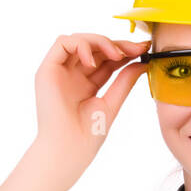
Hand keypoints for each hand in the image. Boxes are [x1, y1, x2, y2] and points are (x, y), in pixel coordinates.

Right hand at [31, 33, 149, 189]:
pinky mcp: (47, 70)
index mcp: (86, 84)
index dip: (124, 51)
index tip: (143, 50)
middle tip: (136, 49)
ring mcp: (59, 71)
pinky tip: (93, 61)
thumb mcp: (112, 102)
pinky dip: (81, 45)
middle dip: (117, 44)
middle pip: (94, 47)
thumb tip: (142, 62)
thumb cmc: (87, 135)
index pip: (106, 59)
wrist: (69, 149)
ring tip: (117, 54)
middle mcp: (72, 75)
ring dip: (100, 41)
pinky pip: (62, 43)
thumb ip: (124, 81)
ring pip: (79, 40)